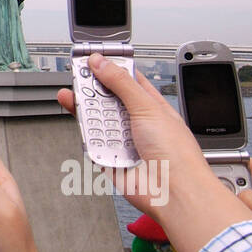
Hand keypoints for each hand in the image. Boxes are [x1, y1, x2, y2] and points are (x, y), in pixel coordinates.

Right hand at [57, 54, 251, 251]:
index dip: (110, 69)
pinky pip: (92, 141)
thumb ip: (121, 84)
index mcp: (152, 105)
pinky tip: (87, 127)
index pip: (128, 80)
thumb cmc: (177, 154)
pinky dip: (88, 135)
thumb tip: (102, 64)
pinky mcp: (111, 157)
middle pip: (107, 98)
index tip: (92, 59)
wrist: (172, 192)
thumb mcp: (147, 107)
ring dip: (86, 111)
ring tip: (75, 98)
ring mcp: (123, 140)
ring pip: (97, 119)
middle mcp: (137, 122)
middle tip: (78, 78)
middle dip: (92, 89)